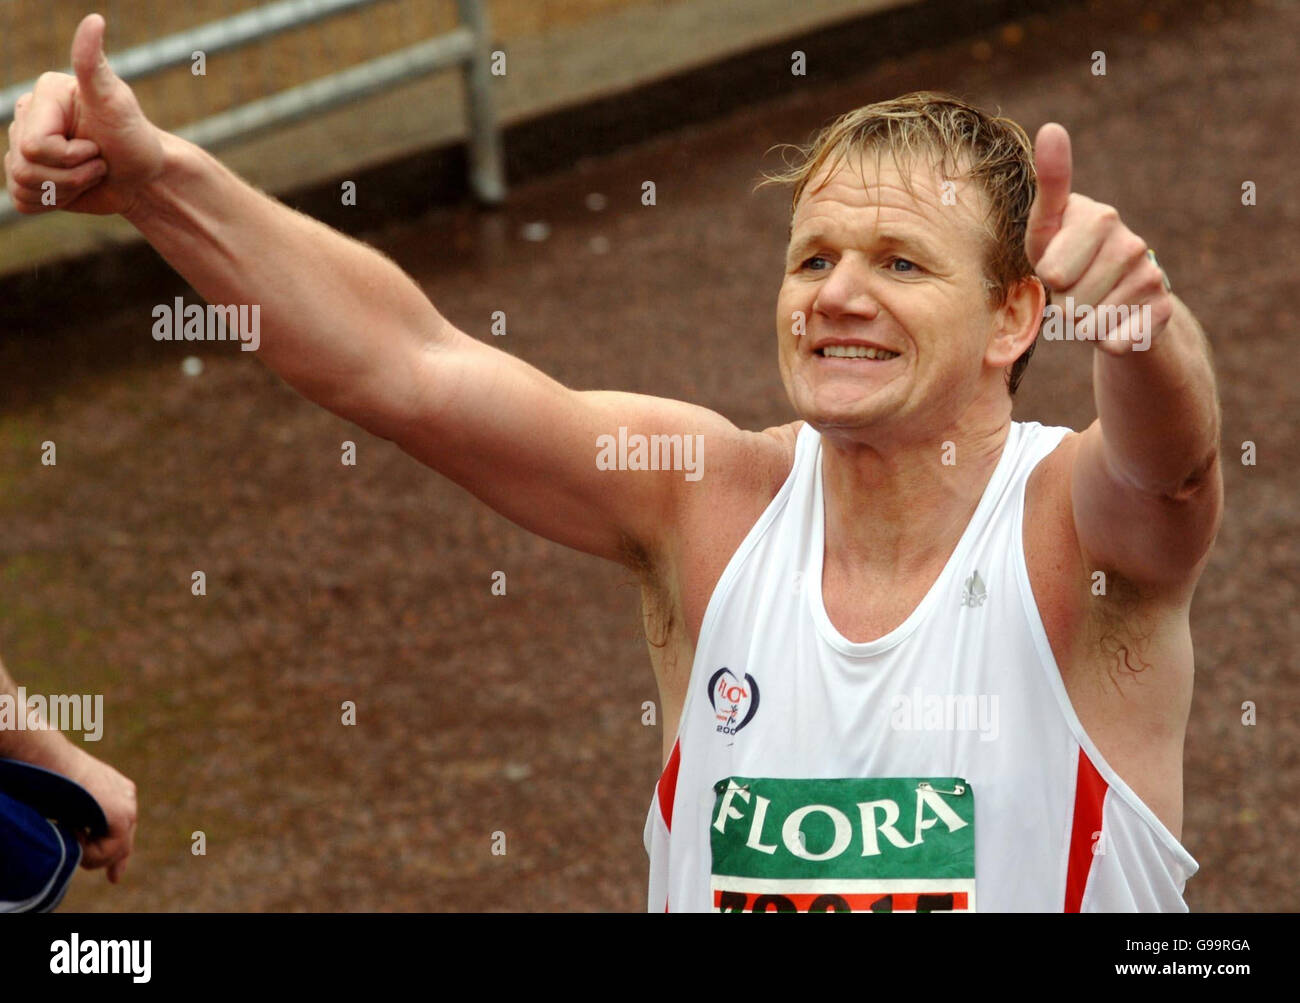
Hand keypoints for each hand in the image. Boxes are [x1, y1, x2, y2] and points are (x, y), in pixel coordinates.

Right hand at [4, 13, 164, 216]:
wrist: (145, 178)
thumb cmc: (136, 139)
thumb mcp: (117, 102)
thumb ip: (94, 64)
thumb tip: (94, 19)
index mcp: (43, 96)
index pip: (35, 146)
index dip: (71, 157)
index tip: (97, 147)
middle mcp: (26, 117)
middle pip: (25, 166)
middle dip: (72, 175)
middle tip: (98, 162)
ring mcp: (23, 148)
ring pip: (23, 185)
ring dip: (66, 189)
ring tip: (90, 173)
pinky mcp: (29, 177)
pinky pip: (22, 202)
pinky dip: (53, 203)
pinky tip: (75, 188)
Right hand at [62, 744, 137, 883]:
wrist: (50, 761)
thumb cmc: (51, 777)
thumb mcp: (71, 802)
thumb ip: (81, 820)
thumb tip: (78, 839)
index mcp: (117, 790)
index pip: (124, 826)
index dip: (119, 852)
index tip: (115, 876)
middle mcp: (127, 798)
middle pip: (125, 842)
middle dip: (114, 862)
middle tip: (114, 879)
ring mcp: (128, 807)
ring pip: (114, 851)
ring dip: (87, 852)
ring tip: (67, 829)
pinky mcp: (122, 817)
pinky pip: (108, 851)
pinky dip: (86, 850)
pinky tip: (73, 829)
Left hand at [1025, 123, 1171, 353]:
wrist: (1113, 296)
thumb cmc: (1066, 256)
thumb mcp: (1047, 226)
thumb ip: (1048, 184)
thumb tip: (1052, 127)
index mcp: (1100, 217)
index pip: (1052, 273)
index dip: (1047, 279)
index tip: (1055, 265)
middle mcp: (1132, 243)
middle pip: (1070, 304)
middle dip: (1063, 305)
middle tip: (1073, 290)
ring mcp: (1150, 277)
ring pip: (1091, 327)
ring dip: (1082, 325)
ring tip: (1090, 304)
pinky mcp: (1161, 311)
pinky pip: (1116, 343)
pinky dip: (1106, 342)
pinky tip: (1113, 324)